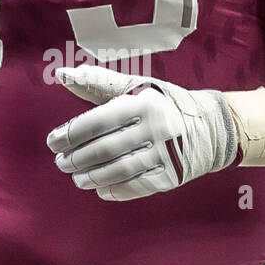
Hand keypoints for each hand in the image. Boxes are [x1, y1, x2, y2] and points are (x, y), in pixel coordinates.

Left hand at [47, 65, 237, 200]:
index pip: (97, 121)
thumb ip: (98, 83)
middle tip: (61, 163)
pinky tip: (100, 190)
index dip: (70, 134)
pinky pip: (136, 186)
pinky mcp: (173, 176)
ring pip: (118, 170)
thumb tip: (63, 74)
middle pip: (105, 149)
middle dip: (76, 159)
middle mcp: (156, 127)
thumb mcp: (136, 87)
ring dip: (91, 178)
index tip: (53, 143)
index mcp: (143, 102)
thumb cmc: (163, 104)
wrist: (212, 127)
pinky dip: (114, 191)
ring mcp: (166, 154)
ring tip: (77, 178)